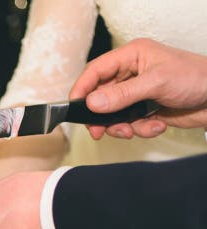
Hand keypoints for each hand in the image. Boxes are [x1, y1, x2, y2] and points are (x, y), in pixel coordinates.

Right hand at [70, 38, 206, 139]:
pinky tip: (156, 125)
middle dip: (102, 117)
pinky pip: (130, 123)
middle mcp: (131, 73)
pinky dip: (140, 128)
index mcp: (131, 56)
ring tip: (135, 130)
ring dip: (122, 126)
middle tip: (99, 132)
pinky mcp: (144, 109)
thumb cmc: (195, 78)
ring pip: (113, 114)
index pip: (96, 71)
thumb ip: (122, 94)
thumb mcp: (156, 83)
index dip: (82, 89)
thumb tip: (92, 103)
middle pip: (100, 97)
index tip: (74, 108)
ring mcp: (137, 93)